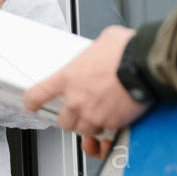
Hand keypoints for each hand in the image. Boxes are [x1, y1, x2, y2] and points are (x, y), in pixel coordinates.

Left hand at [23, 25, 150, 151]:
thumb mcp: (102, 42)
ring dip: (91, 124)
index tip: (32, 105)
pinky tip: (116, 116)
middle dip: (72, 118)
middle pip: (63, 121)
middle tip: (83, 110)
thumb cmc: (125, 50)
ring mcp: (92, 114)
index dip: (33, 102)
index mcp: (68, 77)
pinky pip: (105, 133)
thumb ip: (93, 53)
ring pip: (84, 130)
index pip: (38, 94)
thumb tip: (100, 51)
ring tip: (102, 112)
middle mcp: (76, 99)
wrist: (144, 64)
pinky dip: (109, 128)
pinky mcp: (110, 123)